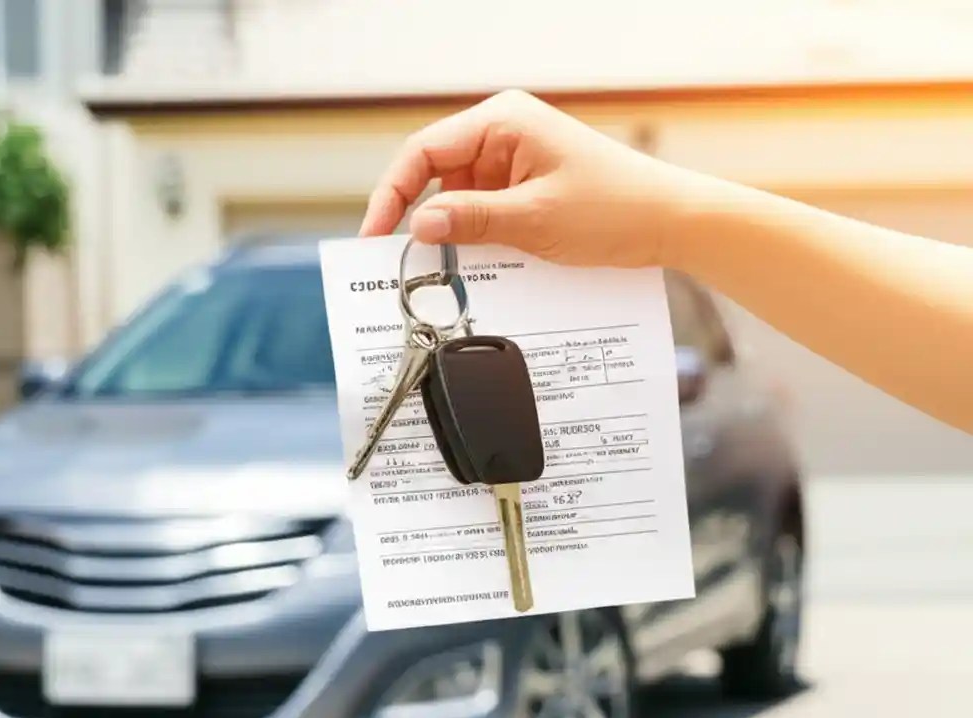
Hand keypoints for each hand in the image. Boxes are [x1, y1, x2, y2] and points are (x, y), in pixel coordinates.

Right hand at [358, 90, 702, 268]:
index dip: (392, 194)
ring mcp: (514, 159)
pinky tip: (472, 260)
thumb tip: (418, 225)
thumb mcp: (534, 219)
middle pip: (434, 172)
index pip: (423, 152)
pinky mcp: (524, 185)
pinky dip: (473, 234)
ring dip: (448, 229)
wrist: (671, 222)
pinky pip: (482, 208)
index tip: (375, 233)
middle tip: (396, 257)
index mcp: (502, 121)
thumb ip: (471, 220)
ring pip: (456, 195)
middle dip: (417, 214)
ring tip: (440, 266)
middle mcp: (503, 133)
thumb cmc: (617, 207)